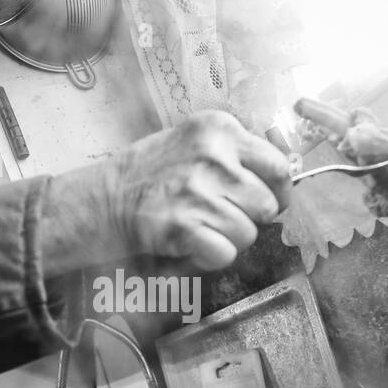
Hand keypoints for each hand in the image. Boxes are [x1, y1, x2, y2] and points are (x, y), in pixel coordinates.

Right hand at [109, 110, 292, 269]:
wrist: (104, 199)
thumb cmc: (154, 174)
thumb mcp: (197, 144)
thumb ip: (238, 156)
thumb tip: (283, 183)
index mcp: (220, 130)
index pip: (279, 167)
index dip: (278, 193)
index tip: (268, 202)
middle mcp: (212, 156)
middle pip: (267, 206)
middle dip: (250, 219)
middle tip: (221, 217)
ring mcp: (197, 191)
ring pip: (247, 233)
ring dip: (228, 239)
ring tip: (199, 227)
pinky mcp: (183, 226)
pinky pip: (226, 254)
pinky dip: (210, 257)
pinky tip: (190, 243)